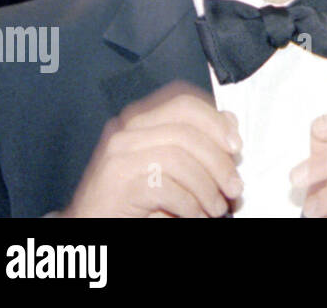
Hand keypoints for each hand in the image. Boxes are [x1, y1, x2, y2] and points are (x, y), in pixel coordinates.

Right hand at [64, 83, 242, 217]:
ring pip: (179, 160)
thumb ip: (193, 140)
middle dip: (219, 161)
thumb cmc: (133, 194)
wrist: (90, 223)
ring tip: (217, 208)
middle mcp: (126, 132)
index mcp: (140, 119)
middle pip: (186, 132)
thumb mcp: (165, 161)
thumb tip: (230, 124)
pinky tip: (196, 215)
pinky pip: (166, 188)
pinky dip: (189, 205)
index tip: (236, 146)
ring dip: (207, 188)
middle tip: (235, 188)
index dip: (216, 122)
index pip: (184, 104)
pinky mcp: (117, 184)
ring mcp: (119, 157)